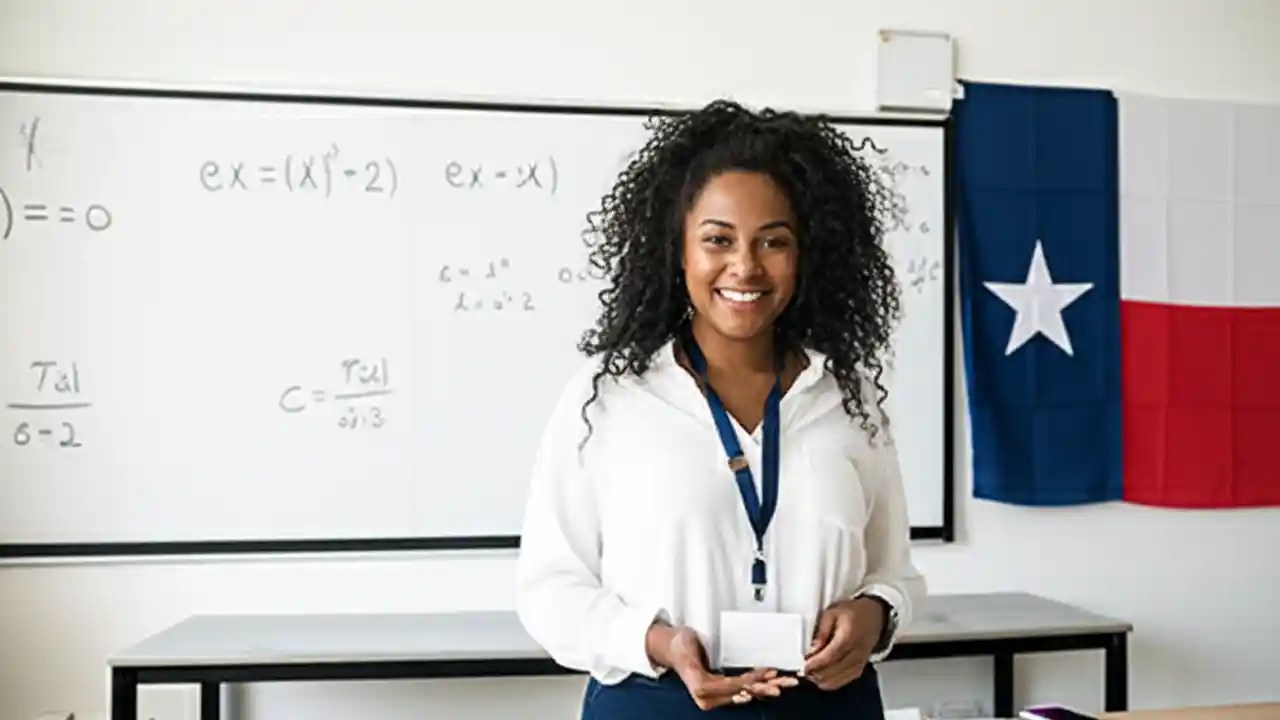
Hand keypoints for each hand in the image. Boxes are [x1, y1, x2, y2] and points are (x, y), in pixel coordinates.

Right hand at [647, 623, 798, 709]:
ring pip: (745, 692)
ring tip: (784, 683)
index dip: (751, 680)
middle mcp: (707, 696)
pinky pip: (741, 690)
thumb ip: (695, 664)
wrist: (671, 647)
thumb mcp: (686, 648)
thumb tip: (705, 677)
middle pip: (742, 691)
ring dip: (765, 687)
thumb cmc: (680, 644)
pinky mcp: (720, 692)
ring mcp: (714, 696)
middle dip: (765, 687)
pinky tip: (770, 684)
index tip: (768, 673)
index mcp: (700, 687)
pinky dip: (757, 686)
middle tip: (785, 683)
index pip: (732, 684)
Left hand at [801, 597, 885, 690]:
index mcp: (849, 635)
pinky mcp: (859, 669)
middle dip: (816, 673)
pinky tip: (820, 676)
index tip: (803, 666)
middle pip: (834, 671)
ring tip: (810, 672)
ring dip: (821, 679)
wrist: (873, 617)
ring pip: (838, 680)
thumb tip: (811, 650)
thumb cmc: (851, 613)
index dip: (815, 663)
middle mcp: (856, 652)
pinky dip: (830, 682)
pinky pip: (843, 682)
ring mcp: (859, 663)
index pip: (831, 656)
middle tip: (803, 670)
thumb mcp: (832, 613)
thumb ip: (821, 632)